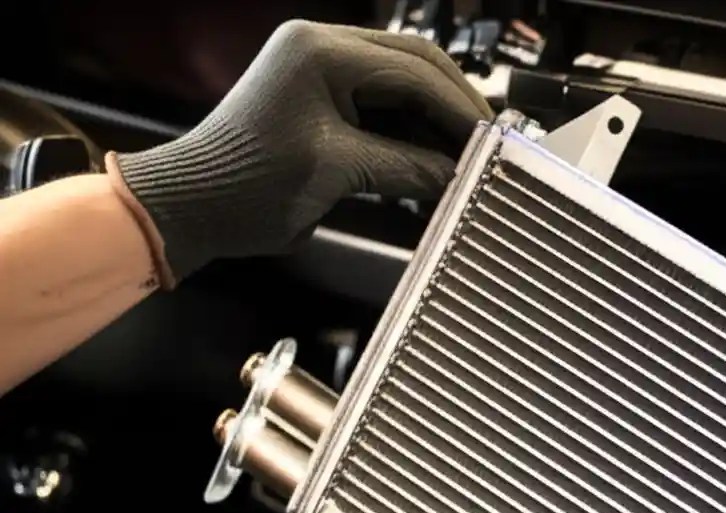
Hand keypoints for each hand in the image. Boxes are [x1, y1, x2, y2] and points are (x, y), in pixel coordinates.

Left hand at [107, 20, 491, 286]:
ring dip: (434, 120)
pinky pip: (381, 106)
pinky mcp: (321, 98)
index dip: (458, 108)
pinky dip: (410, 132)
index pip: (412, 72)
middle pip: (414, 64)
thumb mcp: (337, 174)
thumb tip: (460, 175)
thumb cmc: (248, 186)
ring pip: (402, 84)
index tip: (492, 141)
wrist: (190, 207)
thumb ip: (407, 168)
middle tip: (489, 143)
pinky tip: (435, 160)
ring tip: (467, 155)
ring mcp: (321, 70)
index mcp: (320, 51)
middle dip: (453, 105)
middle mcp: (322, 47)